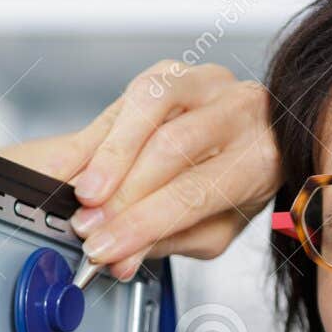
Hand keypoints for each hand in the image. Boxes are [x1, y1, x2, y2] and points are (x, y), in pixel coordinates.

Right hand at [0, 62, 279, 279]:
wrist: (254, 139)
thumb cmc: (235, 185)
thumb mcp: (211, 229)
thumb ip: (165, 240)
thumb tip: (118, 259)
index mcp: (256, 159)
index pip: (192, 193)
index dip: (141, 222)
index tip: (104, 247)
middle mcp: (238, 111)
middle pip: (171, 147)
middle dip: (120, 191)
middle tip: (87, 224)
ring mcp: (205, 83)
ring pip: (149, 105)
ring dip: (108, 153)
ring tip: (81, 192)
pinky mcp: (171, 72)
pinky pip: (127, 96)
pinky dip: (96, 135)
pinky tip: (74, 167)